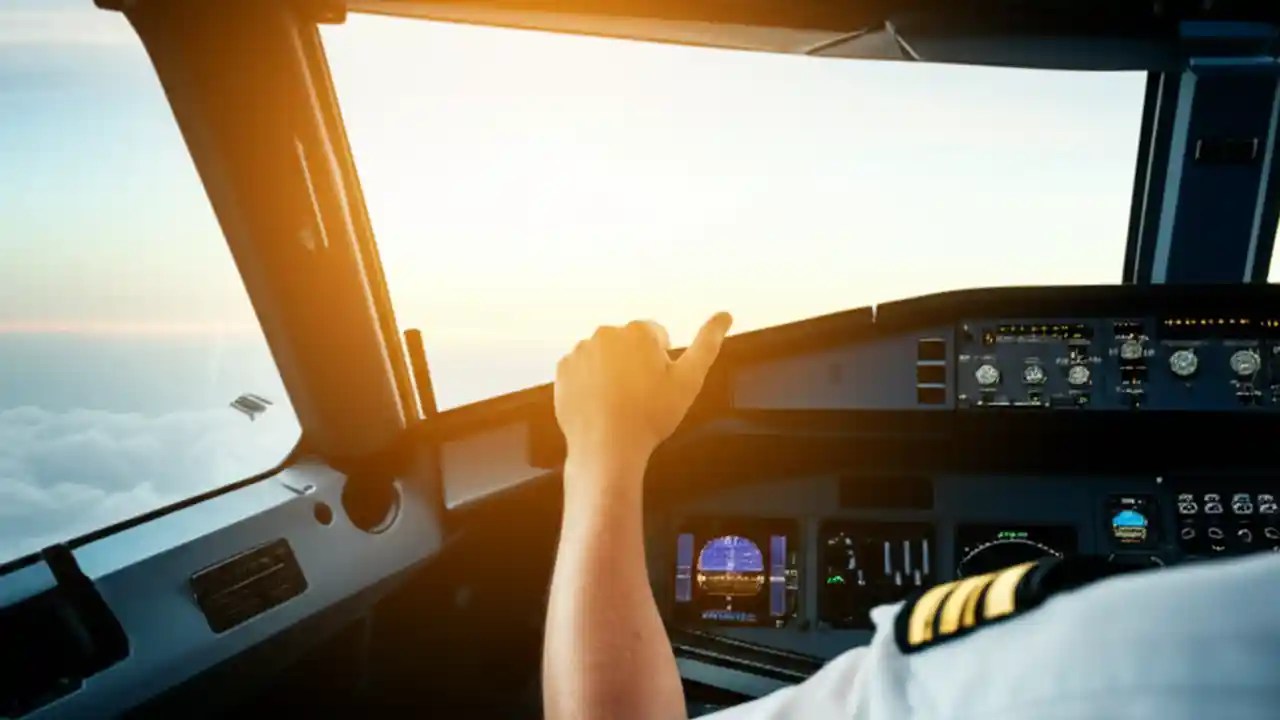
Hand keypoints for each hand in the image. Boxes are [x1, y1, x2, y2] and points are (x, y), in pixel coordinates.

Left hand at [554, 312, 732, 476]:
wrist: (607, 447)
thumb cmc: (652, 414)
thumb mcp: (689, 380)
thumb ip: (708, 343)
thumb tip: (725, 314)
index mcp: (638, 330)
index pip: (657, 336)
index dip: (662, 362)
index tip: (659, 386)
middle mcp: (606, 332)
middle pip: (629, 343)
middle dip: (636, 362)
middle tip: (641, 396)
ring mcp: (580, 351)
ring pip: (605, 356)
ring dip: (612, 371)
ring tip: (619, 403)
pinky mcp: (562, 371)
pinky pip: (582, 370)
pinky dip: (590, 383)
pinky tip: (599, 405)